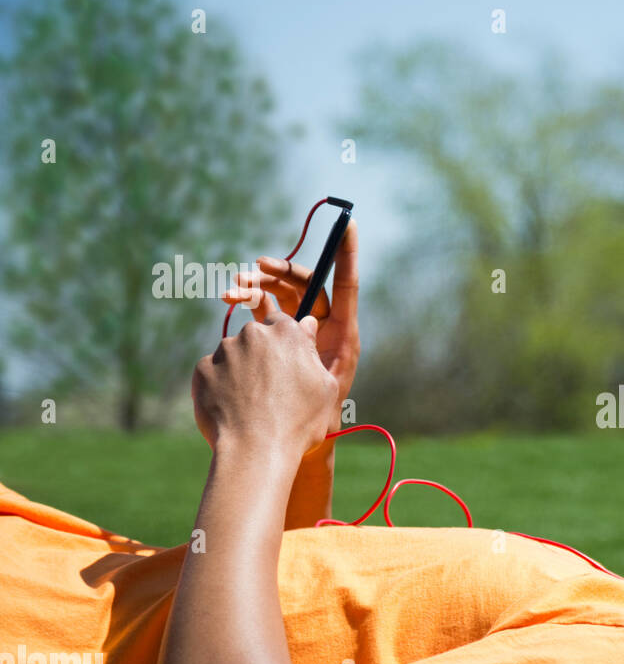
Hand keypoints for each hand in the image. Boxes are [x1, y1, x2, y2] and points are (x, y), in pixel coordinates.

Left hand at [192, 303, 339, 457]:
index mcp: (286, 332)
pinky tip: (233, 409)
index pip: (283, 324)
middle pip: (256, 337)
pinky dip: (221, 387)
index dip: (286, 345)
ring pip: (234, 355)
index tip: (289, 365)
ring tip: (252, 405)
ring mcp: (224, 351)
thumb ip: (313, 350)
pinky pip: (213, 373)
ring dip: (241, 372)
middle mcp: (252, 333)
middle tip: (272, 390)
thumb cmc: (298, 422)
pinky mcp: (202, 370)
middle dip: (262, 357)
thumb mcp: (326, 387)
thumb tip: (307, 324)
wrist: (255, 451)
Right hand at [221, 220, 359, 434]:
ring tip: (233, 287)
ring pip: (279, 293)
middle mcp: (322, 324)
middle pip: (303, 283)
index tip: (350, 223)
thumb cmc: (319, 418)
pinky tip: (233, 298)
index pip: (344, 284)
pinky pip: (264, 308)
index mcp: (342, 331)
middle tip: (255, 266)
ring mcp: (298, 328)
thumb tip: (307, 326)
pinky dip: (249, 300)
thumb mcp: (324, 386)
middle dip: (278, 271)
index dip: (347, 255)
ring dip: (257, 284)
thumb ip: (318, 352)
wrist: (300, 440)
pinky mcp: (278, 336)